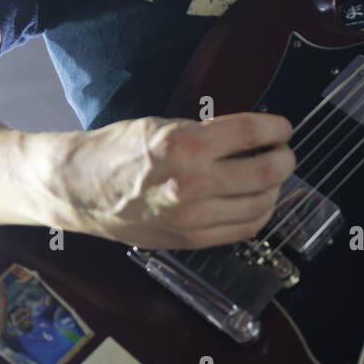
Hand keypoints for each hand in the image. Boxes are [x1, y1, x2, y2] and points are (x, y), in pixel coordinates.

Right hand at [52, 112, 295, 251]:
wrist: (79, 189)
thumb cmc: (117, 152)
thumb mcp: (163, 124)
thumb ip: (209, 133)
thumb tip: (251, 136)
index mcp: (182, 146)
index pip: (250, 134)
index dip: (277, 129)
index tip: (283, 128)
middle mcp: (189, 183)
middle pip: (265, 172)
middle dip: (284, 159)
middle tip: (284, 152)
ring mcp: (191, 216)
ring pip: (261, 205)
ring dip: (275, 188)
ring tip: (271, 176)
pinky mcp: (190, 239)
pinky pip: (243, 229)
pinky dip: (259, 213)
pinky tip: (257, 200)